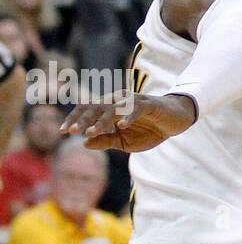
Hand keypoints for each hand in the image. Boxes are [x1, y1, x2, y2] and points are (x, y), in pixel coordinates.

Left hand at [61, 93, 197, 151]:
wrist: (175, 121)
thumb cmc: (149, 130)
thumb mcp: (125, 141)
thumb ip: (107, 141)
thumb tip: (85, 143)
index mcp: (111, 107)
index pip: (88, 109)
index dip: (75, 118)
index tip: (63, 131)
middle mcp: (119, 100)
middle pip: (96, 107)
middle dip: (83, 120)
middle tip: (72, 131)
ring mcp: (133, 101)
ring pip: (113, 109)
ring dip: (101, 121)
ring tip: (91, 132)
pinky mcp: (148, 104)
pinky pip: (135, 110)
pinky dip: (128, 117)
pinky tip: (121, 126)